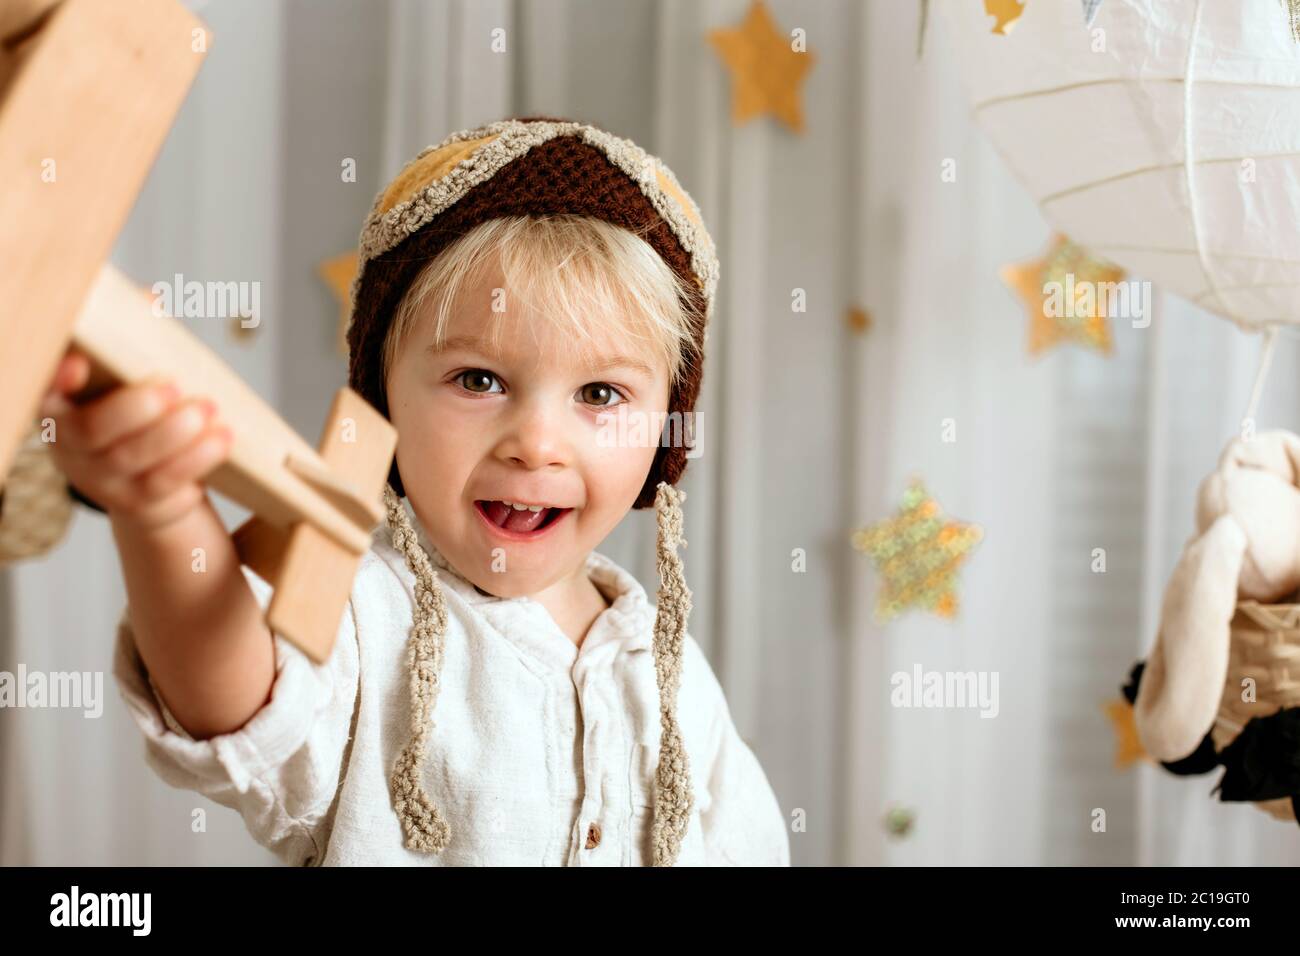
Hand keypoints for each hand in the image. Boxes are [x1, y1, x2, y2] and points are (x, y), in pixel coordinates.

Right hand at [38, 349, 233, 530]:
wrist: (148, 480)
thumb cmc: (136, 413)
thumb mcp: (127, 379)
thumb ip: (135, 337)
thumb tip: (151, 300)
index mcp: (61, 408)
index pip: (45, 392)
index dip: (58, 379)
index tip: (79, 362)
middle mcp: (72, 449)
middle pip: (93, 431)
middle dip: (133, 408)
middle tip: (173, 387)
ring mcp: (102, 482)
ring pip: (134, 462)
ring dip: (175, 435)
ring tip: (210, 410)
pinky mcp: (138, 506)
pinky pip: (164, 489)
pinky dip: (194, 463)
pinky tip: (220, 442)